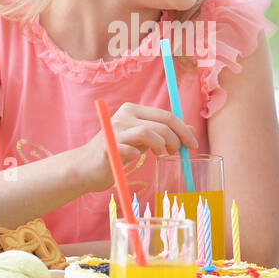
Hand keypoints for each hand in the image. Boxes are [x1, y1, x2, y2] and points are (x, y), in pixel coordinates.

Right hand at [74, 102, 198, 191]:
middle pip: (161, 123)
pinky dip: (136, 154)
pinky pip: (128, 149)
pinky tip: (136, 157)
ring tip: (159, 154)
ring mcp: (114, 130)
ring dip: (160, 145)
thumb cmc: (118, 152)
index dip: (183, 130)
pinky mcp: (107, 147)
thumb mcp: (143, 139)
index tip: (192, 145)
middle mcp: (124, 115)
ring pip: (148, 132)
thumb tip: (190, 129)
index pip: (166, 115)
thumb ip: (163, 132)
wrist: (86, 167)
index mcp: (133, 110)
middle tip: (176, 152)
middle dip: (176, 139)